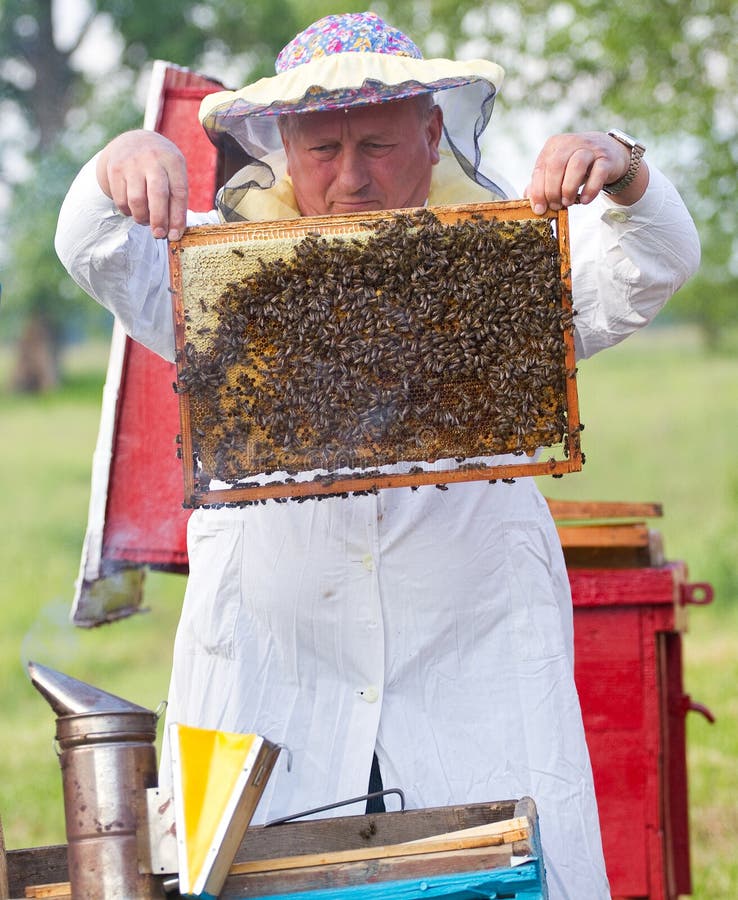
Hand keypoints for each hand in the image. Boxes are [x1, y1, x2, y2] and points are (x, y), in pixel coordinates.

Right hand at [96, 130, 187, 239]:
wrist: (132, 141)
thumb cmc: (159, 167)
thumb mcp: (173, 174)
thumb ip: (175, 200)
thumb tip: (173, 233)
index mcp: (173, 161)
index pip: (179, 193)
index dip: (177, 218)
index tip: (175, 236)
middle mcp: (153, 159)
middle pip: (157, 195)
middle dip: (159, 220)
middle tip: (159, 235)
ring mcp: (132, 163)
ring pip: (136, 200)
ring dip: (141, 217)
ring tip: (145, 219)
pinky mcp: (115, 169)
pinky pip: (121, 200)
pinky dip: (128, 211)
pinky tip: (133, 209)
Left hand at [525, 131, 648, 214]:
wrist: (609, 153)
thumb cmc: (576, 165)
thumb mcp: (557, 170)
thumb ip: (541, 182)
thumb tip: (527, 199)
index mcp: (554, 145)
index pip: (540, 168)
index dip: (538, 191)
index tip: (539, 209)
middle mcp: (571, 142)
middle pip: (556, 166)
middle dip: (552, 191)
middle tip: (555, 206)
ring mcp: (590, 148)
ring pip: (576, 165)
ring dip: (569, 188)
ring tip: (568, 202)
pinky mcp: (606, 158)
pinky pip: (598, 172)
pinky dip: (590, 189)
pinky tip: (585, 200)